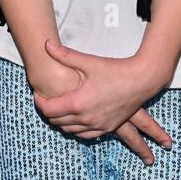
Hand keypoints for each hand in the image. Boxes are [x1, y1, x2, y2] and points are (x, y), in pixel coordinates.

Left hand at [32, 38, 172, 165]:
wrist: (142, 81)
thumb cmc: (115, 70)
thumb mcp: (89, 61)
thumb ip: (65, 55)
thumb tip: (46, 44)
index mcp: (78, 103)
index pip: (49, 109)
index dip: (40, 101)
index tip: (38, 93)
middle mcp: (86, 118)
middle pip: (56, 120)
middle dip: (49, 111)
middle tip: (47, 99)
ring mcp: (97, 125)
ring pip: (69, 129)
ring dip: (61, 120)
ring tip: (60, 107)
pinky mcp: (107, 128)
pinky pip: (84, 135)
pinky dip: (76, 128)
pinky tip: (76, 118)